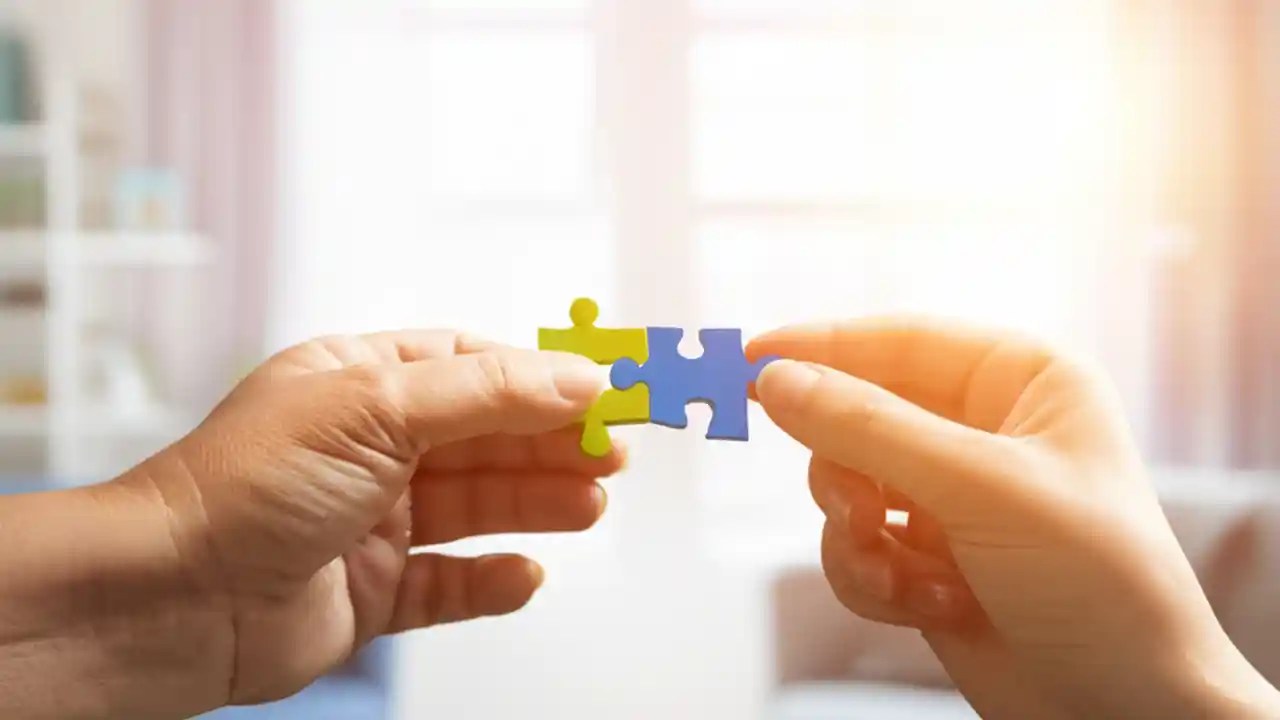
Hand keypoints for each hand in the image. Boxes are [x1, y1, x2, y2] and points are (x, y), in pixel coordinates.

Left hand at [0, 330, 619, 718]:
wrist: (169, 598)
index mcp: (360, 383)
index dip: (541, 381)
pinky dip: (489, 581)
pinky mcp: (369, 592)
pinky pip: (446, 585)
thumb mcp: (377, 407)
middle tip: (614, 456)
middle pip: (484, 440)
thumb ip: (488, 393)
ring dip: (535, 505)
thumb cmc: (247, 484)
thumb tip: (579, 376)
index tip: (605, 394)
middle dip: (550, 445)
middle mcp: (367, 449)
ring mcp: (369, 522)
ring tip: (591, 506)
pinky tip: (526, 575)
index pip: (471, 368)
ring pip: (474, 508)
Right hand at [748, 319, 1279, 718]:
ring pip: (842, 485)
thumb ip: (869, 429)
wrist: (1128, 712)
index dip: (822, 345)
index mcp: (1022, 380)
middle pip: (857, 412)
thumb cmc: (1097, 582)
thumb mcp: (981, 489)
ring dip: (857, 537)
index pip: (898, 340)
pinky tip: (929, 606)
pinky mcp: (924, 558)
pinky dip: (873, 579)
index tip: (748, 359)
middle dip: (847, 470)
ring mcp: (949, 496)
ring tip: (902, 574)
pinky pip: (852, 547)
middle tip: (854, 510)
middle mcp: (982, 430)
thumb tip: (776, 379)